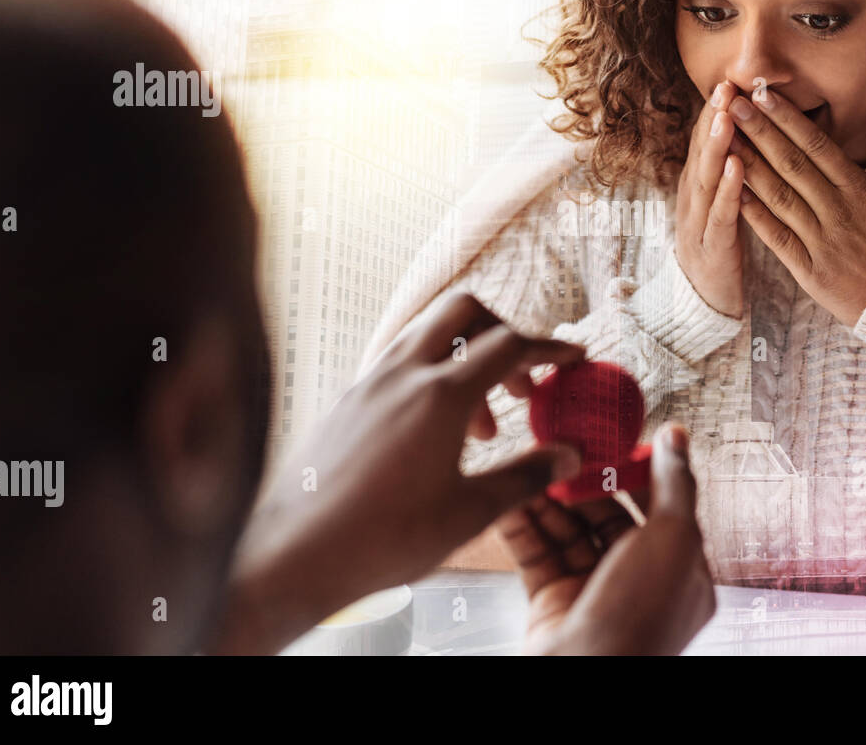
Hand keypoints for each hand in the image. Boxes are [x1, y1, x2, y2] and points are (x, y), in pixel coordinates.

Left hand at [212, 292, 585, 653]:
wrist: (293, 554)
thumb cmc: (382, 538)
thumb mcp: (469, 513)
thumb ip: (525, 476)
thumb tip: (566, 456)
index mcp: (440, 395)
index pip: (509, 345)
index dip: (549, 348)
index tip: (573, 358)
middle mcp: (402, 374)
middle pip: (464, 312)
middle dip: (503, 333)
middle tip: (520, 382)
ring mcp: (369, 382)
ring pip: (426, 333)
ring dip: (464, 357)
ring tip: (480, 421)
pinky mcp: (347, 401)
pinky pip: (398, 362)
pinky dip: (430, 375)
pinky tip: (435, 429)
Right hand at [495, 424, 715, 654]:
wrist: (582, 678)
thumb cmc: (639, 617)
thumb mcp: (672, 539)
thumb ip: (674, 485)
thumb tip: (677, 438)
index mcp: (679, 570)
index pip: (661, 506)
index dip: (637, 470)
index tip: (610, 440)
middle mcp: (638, 582)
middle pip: (608, 515)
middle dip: (582, 481)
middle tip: (558, 448)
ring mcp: (593, 592)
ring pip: (568, 531)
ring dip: (547, 498)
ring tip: (526, 465)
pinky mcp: (553, 603)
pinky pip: (537, 554)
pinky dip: (521, 526)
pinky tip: (507, 498)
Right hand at [674, 81, 747, 318]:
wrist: (705, 302)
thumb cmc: (722, 245)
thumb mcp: (722, 203)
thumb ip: (729, 170)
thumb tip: (745, 131)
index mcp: (699, 186)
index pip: (705, 141)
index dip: (715, 111)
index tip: (729, 80)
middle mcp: (693, 198)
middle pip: (701, 152)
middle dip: (713, 118)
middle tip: (725, 86)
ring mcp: (698, 222)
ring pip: (706, 178)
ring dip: (716, 145)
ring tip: (726, 116)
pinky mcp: (711, 247)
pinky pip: (720, 214)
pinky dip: (728, 188)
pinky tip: (737, 167)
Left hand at [725, 86, 865, 326]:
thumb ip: (855, 182)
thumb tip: (829, 156)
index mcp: (861, 189)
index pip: (817, 145)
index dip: (787, 118)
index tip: (763, 95)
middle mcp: (840, 209)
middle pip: (792, 163)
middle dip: (760, 130)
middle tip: (733, 102)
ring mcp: (824, 240)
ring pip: (780, 195)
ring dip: (749, 164)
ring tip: (726, 138)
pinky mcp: (812, 271)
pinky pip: (777, 237)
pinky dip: (755, 214)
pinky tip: (736, 191)